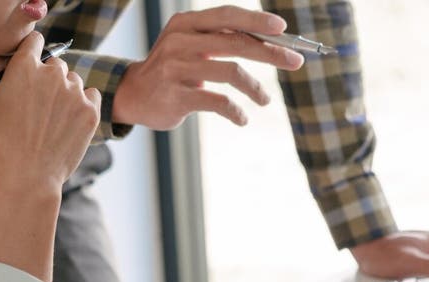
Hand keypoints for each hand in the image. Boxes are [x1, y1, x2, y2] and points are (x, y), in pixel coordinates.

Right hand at [0, 32, 100, 192]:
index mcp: (23, 67)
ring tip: (52, 117)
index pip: (34, 41)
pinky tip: (69, 120)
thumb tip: (3, 54)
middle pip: (56, 63)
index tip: (31, 63)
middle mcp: (52, 75)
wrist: (26, 176)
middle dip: (48, 77)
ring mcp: (75, 93)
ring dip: (66, 92)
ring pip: (74, 81)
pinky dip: (84, 103)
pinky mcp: (91, 112)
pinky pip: (92, 95)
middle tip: (39, 102)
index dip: (31, 51)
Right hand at [112, 6, 303, 128]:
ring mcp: (177, 68)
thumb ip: (221, 40)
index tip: (283, 28)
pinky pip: (218, 102)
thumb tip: (271, 43)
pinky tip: (242, 119)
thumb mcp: (191, 46)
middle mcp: (180, 42)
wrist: (133, 96)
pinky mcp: (177, 96)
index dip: (257, 21)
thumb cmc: (173, 70)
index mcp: (186, 24)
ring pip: (231, 72)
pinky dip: (236, 112)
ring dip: (256, 88)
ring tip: (265, 100)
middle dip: (271, 53)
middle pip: (236, 43)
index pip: (227, 16)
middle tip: (295, 61)